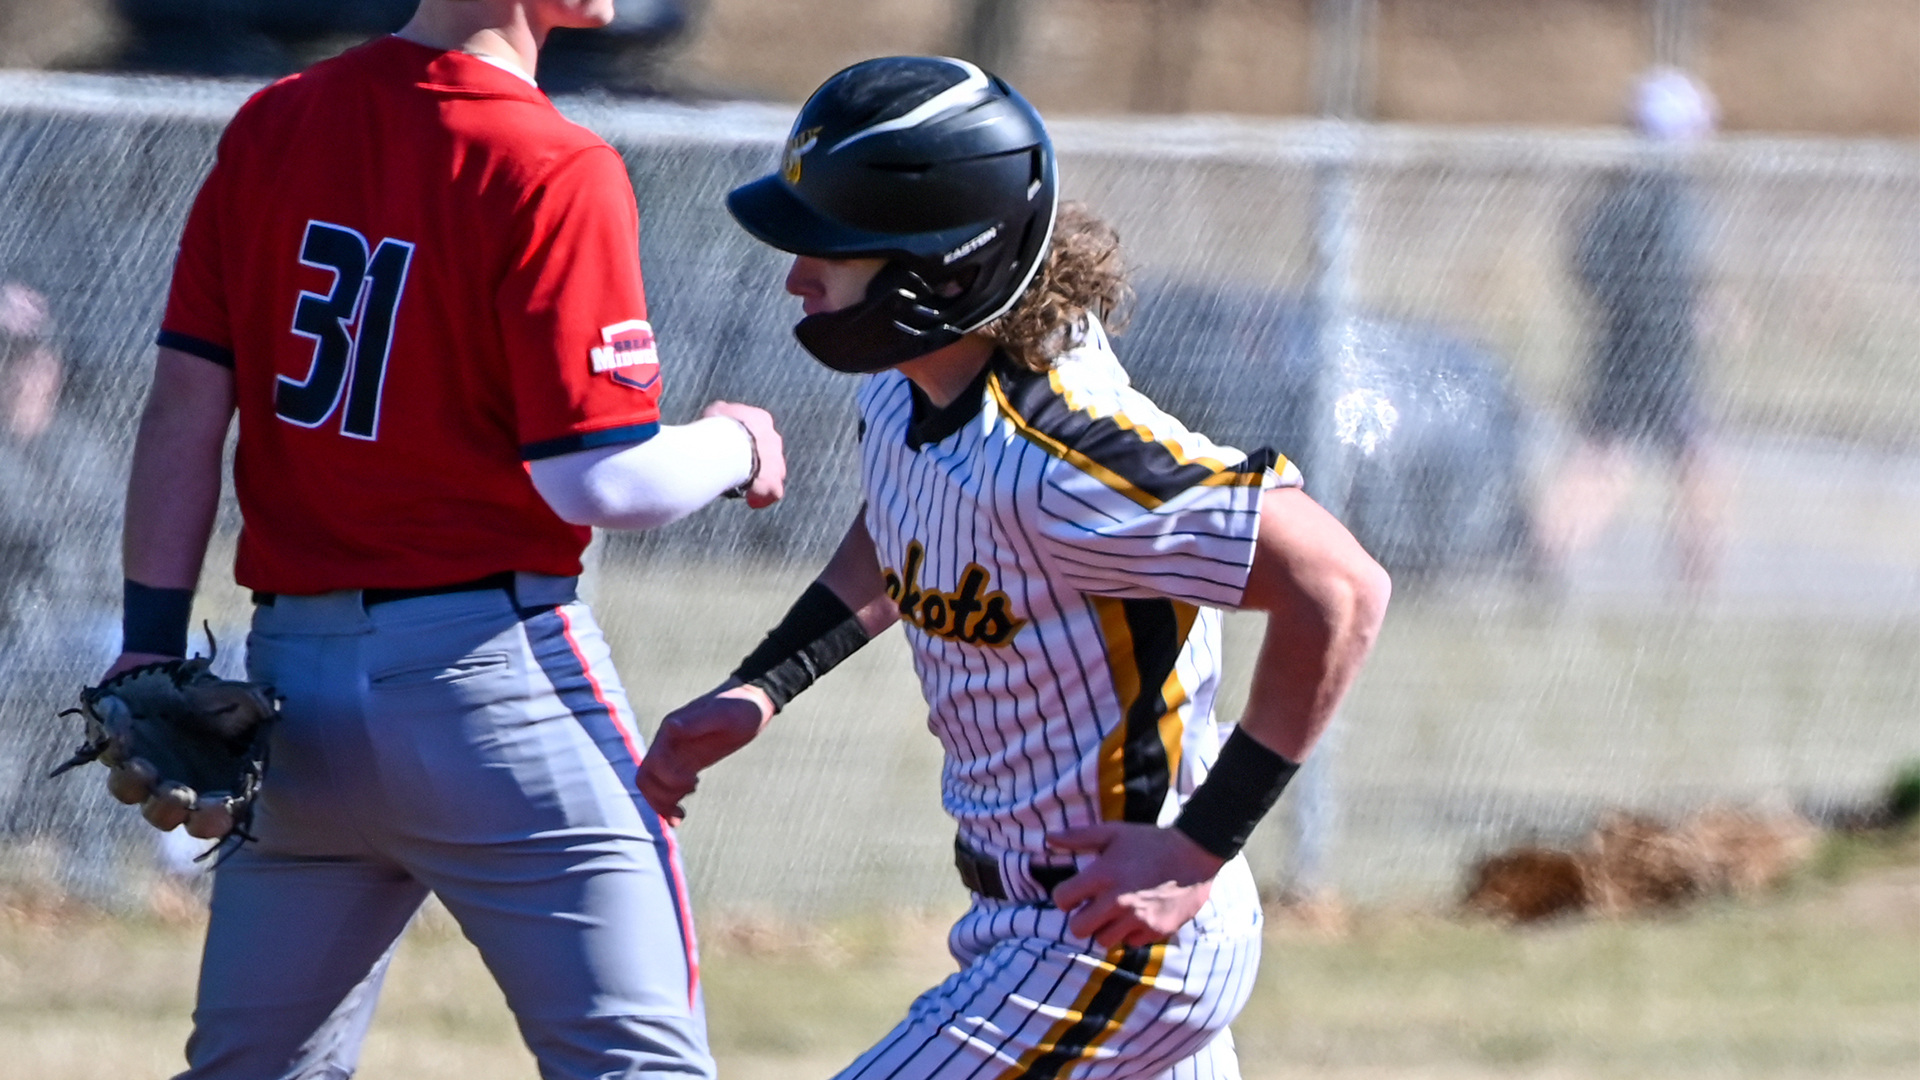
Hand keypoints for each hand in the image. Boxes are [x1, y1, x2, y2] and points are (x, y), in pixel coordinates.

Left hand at [92, 651, 245, 838]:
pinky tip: (122, 721)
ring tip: (138, 764)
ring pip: (130, 790)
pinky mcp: (116, 750)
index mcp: (210, 786)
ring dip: (133, 782)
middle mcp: (173, 787)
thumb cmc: (211, 699)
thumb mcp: (238, 701)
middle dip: (168, 807)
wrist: (170, 677)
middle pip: (165, 815)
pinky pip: (110, 752)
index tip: (217, 807)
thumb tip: (268, 708)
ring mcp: (142, 772)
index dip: (213, 819)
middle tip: (174, 792)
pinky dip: (115, 739)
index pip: (214, 817)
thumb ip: (252, 708)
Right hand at [636, 682, 774, 824]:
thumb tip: (672, 727)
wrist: (752, 703)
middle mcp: (669, 743)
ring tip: (680, 816)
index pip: (653, 764)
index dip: (667, 779)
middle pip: (646, 778)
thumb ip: (698, 721)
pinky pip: (670, 786)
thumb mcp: (723, 713)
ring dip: (662, 804)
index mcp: (671, 731)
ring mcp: (678, 754)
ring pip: (654, 785)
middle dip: (659, 796)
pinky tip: (680, 814)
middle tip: (684, 802)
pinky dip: (670, 802)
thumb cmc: (740, 706)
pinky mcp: (689, 763)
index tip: (694, 783)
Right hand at [701, 401, 785, 509]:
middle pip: (767, 452)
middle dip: (755, 459)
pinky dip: (761, 497)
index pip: (757, 429)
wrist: (730, 445)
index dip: (744, 439)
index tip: (732, 446)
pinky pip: (772, 492)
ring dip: (760, 478)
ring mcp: (776, 462)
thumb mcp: (716, 413)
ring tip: (744, 485)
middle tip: (737, 467)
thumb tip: (717, 416)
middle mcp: (773, 440)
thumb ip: (721, 415)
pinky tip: (751, 500)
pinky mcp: (772, 482)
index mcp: (761, 420)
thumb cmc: (719, 426)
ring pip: (774, 472)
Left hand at [1045, 822, 1225, 947]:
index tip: (1075, 893)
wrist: (1194, 853)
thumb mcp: (1113, 833)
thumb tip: (1049, 839)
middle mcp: (1117, 901)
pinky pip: (1130, 943)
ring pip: (1103, 941)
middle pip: (1078, 929)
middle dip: (1081, 918)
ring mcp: (1138, 918)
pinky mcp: (1156, 930)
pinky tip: (1137, 916)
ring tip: (1115, 913)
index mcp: (1103, 875)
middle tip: (1093, 908)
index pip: (1062, 900)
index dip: (1065, 897)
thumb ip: (1079, 837)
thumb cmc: (1149, 841)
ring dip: (1105, 928)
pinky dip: (1130, 933)